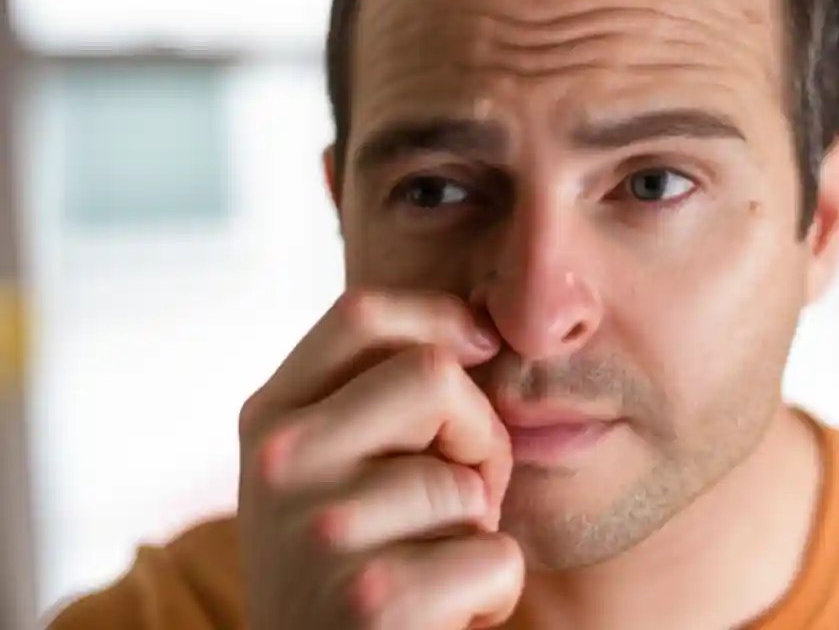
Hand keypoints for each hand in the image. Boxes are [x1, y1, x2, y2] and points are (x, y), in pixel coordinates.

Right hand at [237, 290, 523, 628]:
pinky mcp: (373, 603)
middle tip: (465, 495)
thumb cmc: (341, 573)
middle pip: (433, 375)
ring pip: (470, 483)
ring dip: (480, 532)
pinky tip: (442, 617)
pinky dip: (494, 594)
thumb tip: (476, 332)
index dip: (440, 318)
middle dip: (478, 435)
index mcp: (269, 420)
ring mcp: (321, 533)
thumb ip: (371, 403)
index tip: (479, 348)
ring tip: (432, 571)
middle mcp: (279, 465)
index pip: (361, 312)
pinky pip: (496, 558)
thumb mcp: (324, 475)